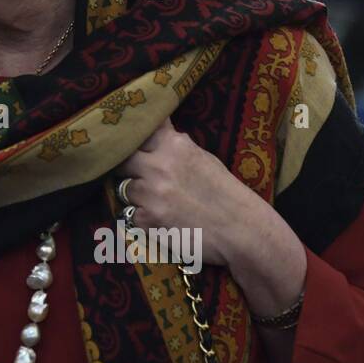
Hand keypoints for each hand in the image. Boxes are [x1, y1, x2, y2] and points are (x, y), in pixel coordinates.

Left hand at [115, 117, 260, 267]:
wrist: (242, 232)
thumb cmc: (227, 194)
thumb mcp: (204, 159)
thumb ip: (176, 146)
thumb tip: (157, 133)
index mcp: (174, 146)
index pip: (140, 130)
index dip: (134, 137)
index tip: (132, 140)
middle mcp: (158, 166)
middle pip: (121, 159)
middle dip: (125, 166)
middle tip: (135, 174)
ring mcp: (150, 194)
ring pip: (123, 188)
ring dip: (135, 194)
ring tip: (155, 201)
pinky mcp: (147, 220)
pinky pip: (130, 214)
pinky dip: (141, 217)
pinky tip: (161, 219)